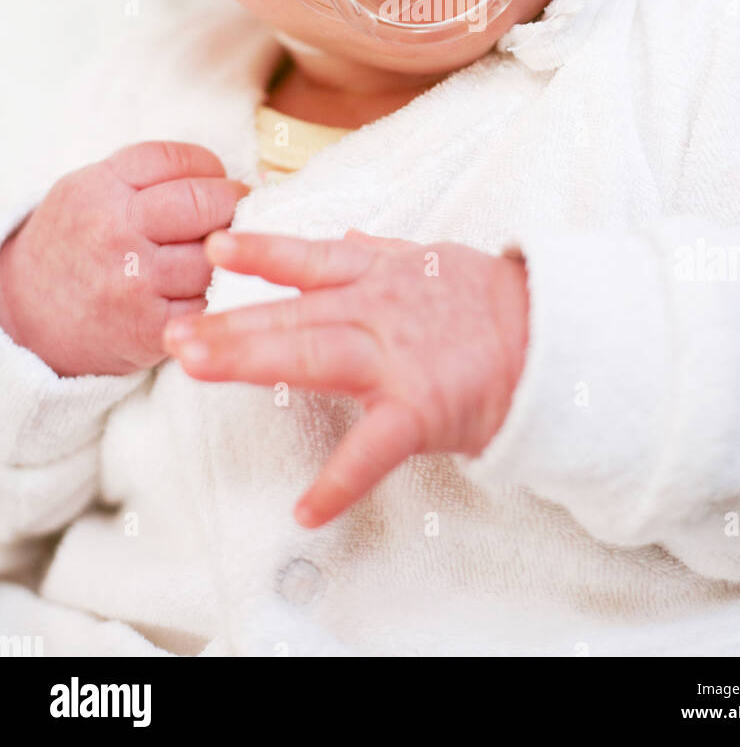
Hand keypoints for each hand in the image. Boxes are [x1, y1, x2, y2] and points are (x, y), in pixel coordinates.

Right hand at [0, 142, 249, 376]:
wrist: (29, 315)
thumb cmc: (76, 242)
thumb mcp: (90, 189)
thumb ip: (147, 175)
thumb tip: (223, 174)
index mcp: (101, 189)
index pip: (178, 159)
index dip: (210, 167)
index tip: (216, 180)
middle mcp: (115, 232)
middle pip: (205, 202)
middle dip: (233, 202)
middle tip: (235, 210)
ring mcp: (133, 283)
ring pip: (215, 255)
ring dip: (231, 251)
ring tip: (222, 249)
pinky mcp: (149, 328)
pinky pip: (209, 301)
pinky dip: (219, 291)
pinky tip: (208, 284)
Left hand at [162, 229, 529, 527]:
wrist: (557, 338)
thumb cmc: (492, 303)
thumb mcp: (433, 261)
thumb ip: (380, 253)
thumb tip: (341, 236)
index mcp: (381, 278)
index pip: (311, 261)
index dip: (262, 253)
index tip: (215, 247)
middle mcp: (380, 310)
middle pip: (294, 314)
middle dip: (231, 323)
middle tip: (175, 332)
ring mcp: (399, 358)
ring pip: (314, 356)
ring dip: (252, 361)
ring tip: (196, 369)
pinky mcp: (423, 409)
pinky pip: (374, 450)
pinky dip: (340, 482)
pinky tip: (305, 510)